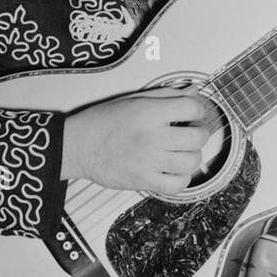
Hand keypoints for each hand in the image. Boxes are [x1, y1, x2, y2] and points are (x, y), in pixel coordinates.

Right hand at [61, 89, 209, 196]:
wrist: (76, 146)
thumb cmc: (102, 121)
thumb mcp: (133, 99)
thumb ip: (166, 94)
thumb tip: (193, 92)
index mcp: (148, 112)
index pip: (193, 108)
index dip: (199, 110)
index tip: (194, 114)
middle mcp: (151, 136)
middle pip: (197, 137)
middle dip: (200, 132)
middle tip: (192, 132)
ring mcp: (148, 161)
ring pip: (192, 162)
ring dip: (192, 156)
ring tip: (182, 151)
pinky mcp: (143, 181)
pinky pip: (177, 184)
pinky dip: (182, 178)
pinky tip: (174, 169)